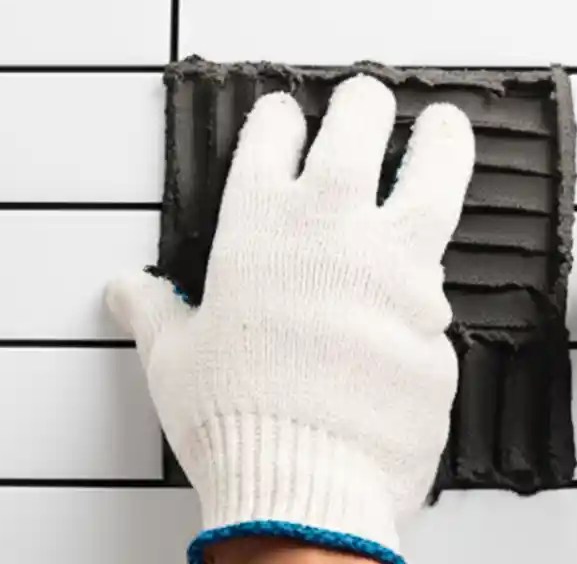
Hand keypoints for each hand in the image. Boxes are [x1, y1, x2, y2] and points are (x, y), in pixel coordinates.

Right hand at [105, 75, 473, 563]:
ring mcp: (396, 265)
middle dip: (364, 105)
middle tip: (370, 97)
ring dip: (443, 144)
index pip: (271, 141)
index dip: (280, 120)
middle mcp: (335, 228)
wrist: (308, 479)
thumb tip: (127, 290)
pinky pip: (438, 282)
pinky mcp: (439, 313)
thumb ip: (158, 313)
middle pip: (361, 130)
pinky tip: (424, 275)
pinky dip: (429, 273)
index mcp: (260, 226)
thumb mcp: (174, 360)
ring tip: (449, 124)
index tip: (287, 114)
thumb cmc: (232, 417)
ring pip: (434, 178)